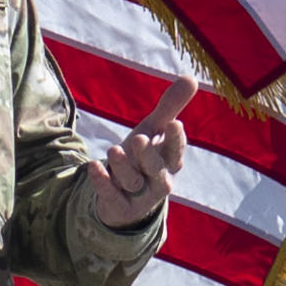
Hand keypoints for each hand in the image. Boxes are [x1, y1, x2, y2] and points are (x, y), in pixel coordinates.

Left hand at [89, 104, 189, 231]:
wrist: (125, 199)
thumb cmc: (143, 158)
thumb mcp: (154, 131)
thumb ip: (169, 107)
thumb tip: (192, 78)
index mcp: (169, 161)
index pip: (176, 151)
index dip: (175, 139)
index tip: (174, 123)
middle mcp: (158, 180)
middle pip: (157, 169)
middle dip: (148, 155)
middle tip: (138, 138)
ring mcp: (139, 196)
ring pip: (133, 182)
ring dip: (123, 167)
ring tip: (113, 149)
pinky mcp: (120, 207)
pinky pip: (112, 196)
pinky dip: (103, 182)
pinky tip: (94, 166)